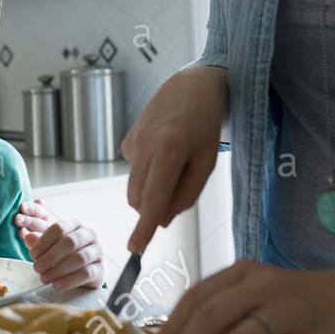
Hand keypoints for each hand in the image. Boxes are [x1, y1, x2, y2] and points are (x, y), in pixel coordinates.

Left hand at [17, 199, 103, 289]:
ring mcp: (98, 252)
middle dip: (51, 256)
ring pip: (79, 258)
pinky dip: (69, 280)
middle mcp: (89, 235)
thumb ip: (38, 241)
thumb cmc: (64, 255)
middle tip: (36, 268)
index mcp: (75, 225)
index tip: (32, 254)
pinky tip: (56, 285)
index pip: (59, 228)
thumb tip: (26, 236)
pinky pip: (86, 273)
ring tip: (43, 278)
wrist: (84, 273)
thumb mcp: (50, 246)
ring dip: (59, 269)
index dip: (44, 241)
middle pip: (70, 242)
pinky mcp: (101, 269)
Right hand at [121, 66, 226, 252]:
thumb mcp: (207, 161)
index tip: (134, 248)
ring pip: (134, 188)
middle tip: (179, 189)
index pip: (154, 198)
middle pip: (139, 198)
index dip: (144, 226)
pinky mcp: (127, 140)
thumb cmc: (206, 124)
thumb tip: (161, 218)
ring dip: (151, 192)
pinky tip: (163, 151)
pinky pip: (135, 171)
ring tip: (175, 166)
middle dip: (153, 208)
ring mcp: (132, 142)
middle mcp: (145, 146)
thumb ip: (186, 194)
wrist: (191, 86)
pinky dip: (148, 173)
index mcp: (170, 150)